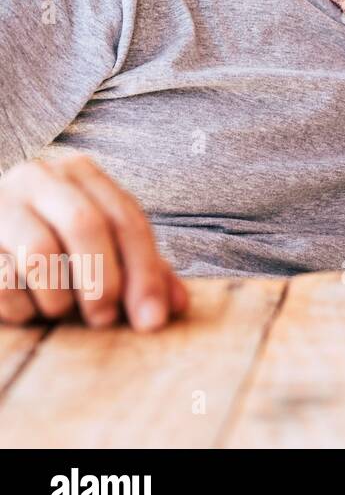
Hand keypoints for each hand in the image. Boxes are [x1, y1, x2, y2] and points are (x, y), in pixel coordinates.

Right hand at [0, 154, 188, 329]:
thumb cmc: (54, 240)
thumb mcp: (101, 245)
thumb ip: (141, 269)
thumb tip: (177, 306)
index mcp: (82, 173)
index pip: (126, 219)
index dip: (145, 273)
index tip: (153, 320)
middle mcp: (40, 177)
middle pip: (85, 225)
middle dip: (103, 282)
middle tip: (105, 320)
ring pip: (40, 253)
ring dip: (58, 297)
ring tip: (60, 311)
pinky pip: (1, 280)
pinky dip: (21, 305)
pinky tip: (27, 309)